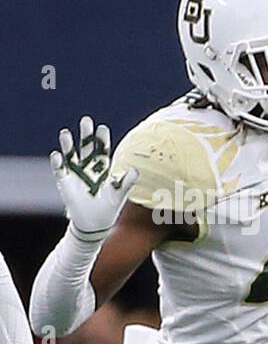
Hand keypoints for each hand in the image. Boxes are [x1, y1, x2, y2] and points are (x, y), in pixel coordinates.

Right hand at [50, 117, 137, 241]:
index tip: (102, 127)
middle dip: (86, 135)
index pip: (102, 150)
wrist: (94, 223)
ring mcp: (75, 174)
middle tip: (86, 120)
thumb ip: (127, 182)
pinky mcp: (65, 183)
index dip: (101, 139)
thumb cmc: (109, 207)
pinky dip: (58, 163)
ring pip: (71, 155)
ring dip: (68, 145)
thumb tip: (135, 170)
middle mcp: (88, 168)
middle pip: (86, 147)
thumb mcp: (120, 194)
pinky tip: (57, 155)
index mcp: (102, 169)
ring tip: (65, 133)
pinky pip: (60, 170)